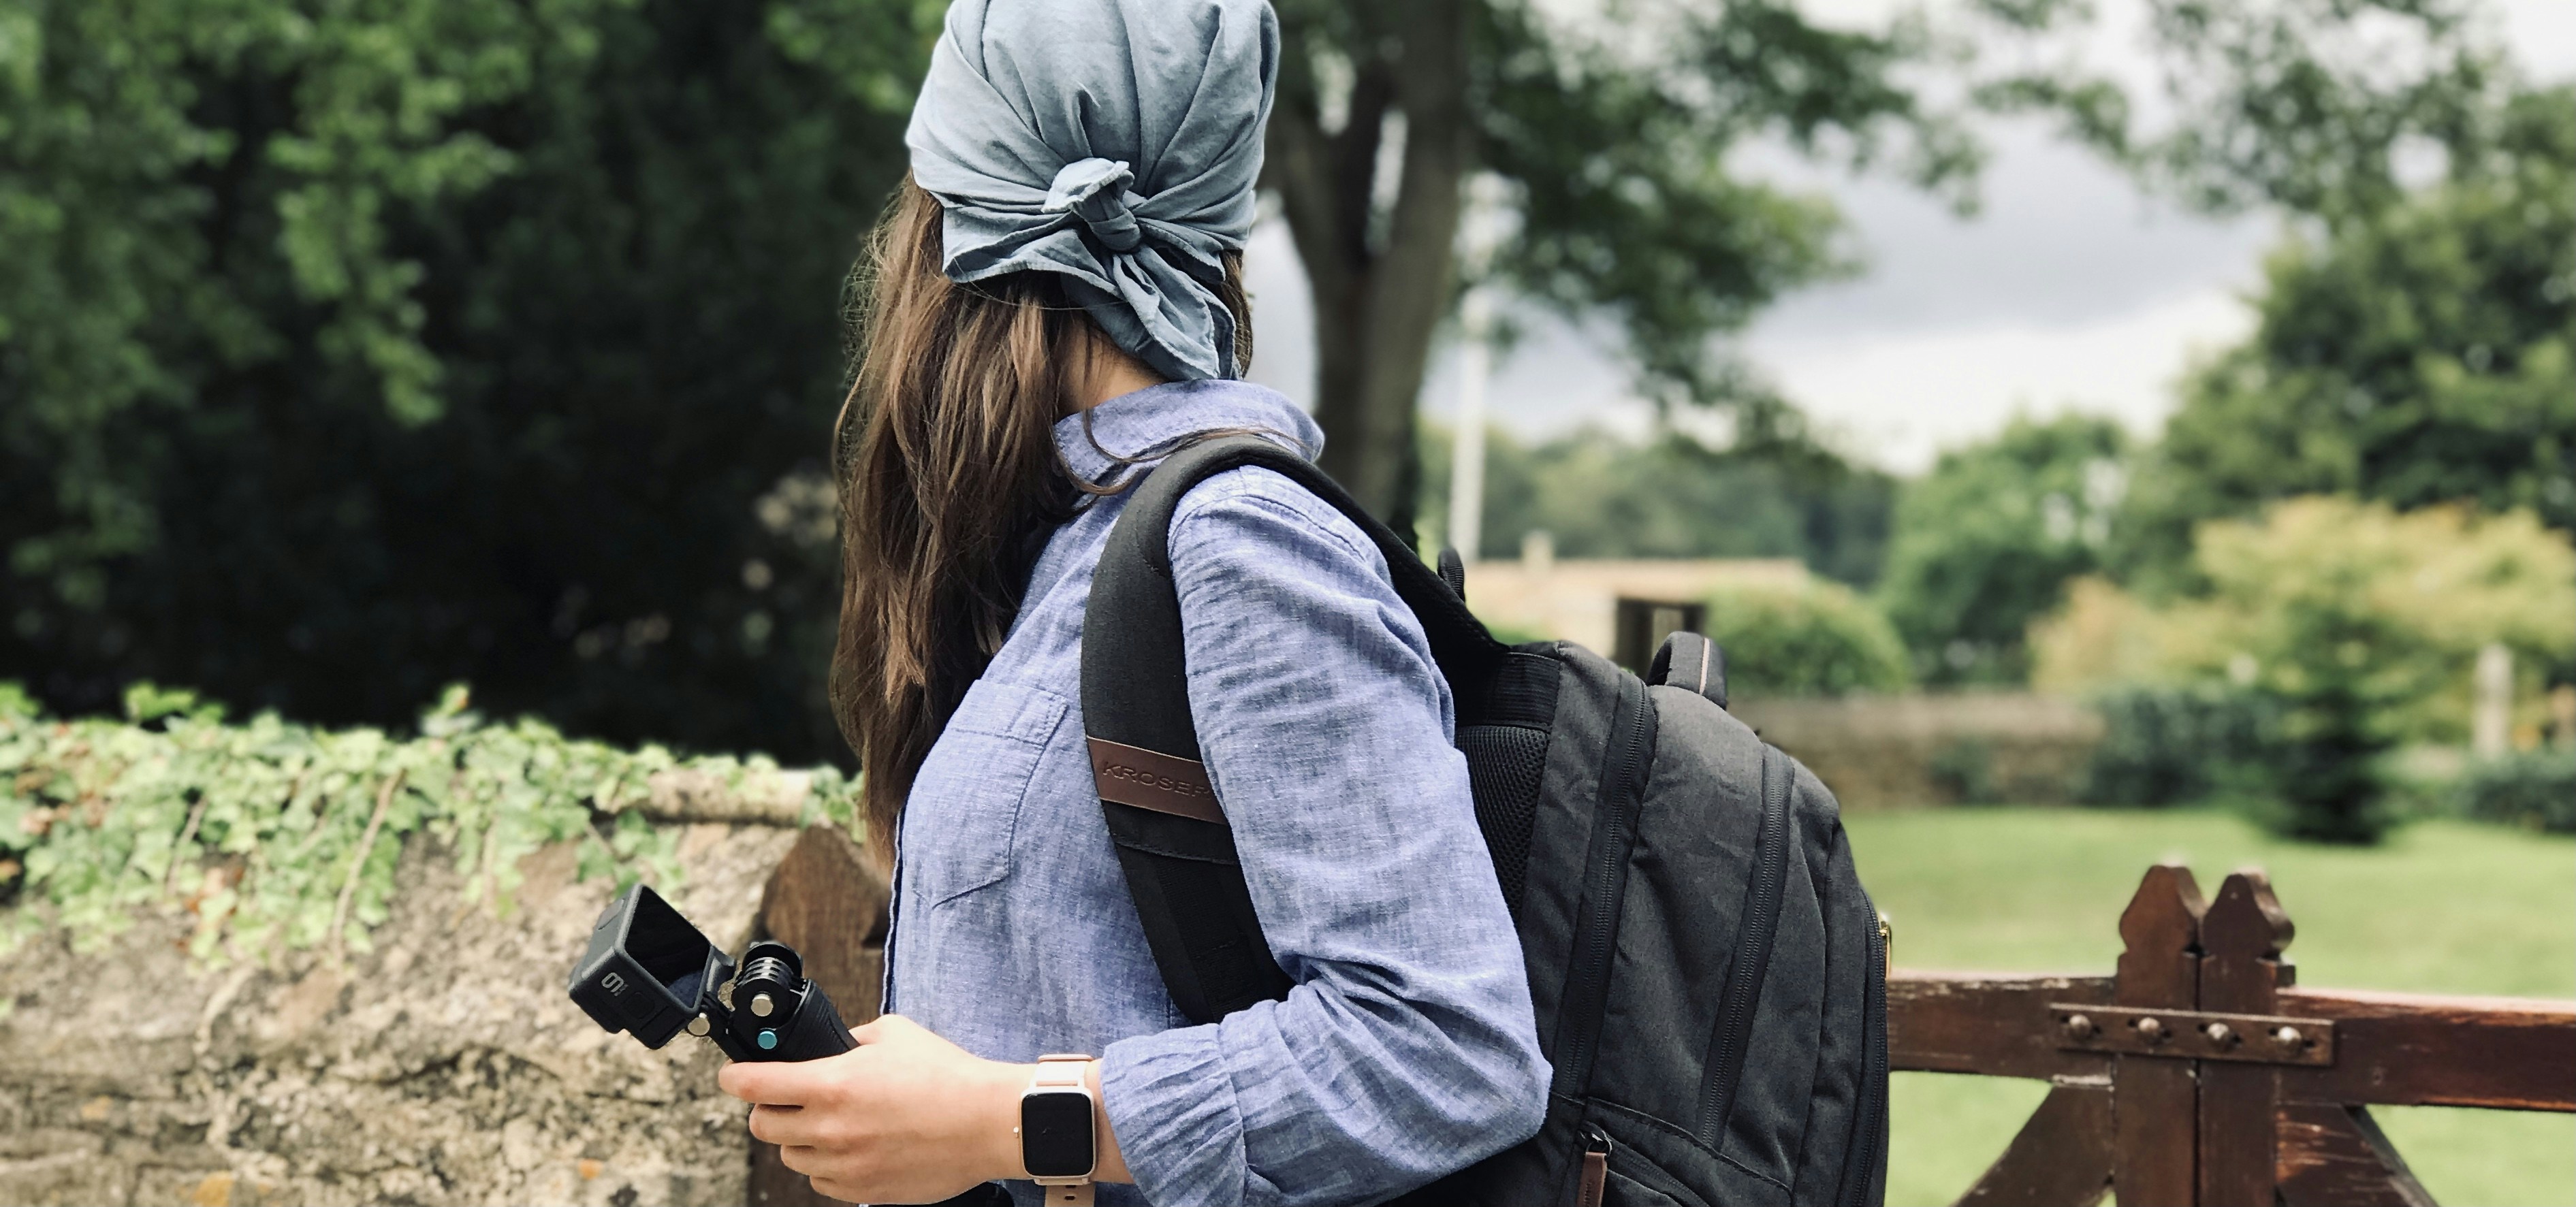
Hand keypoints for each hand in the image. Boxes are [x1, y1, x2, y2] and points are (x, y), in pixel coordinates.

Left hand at [720, 1014, 1024, 1203]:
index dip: (735, 1077)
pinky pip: (821, 1181)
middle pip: (762, 1126)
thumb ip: (850, 1039)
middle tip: (788, 1099)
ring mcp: (844, 1165)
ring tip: (831, 1123)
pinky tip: (852, 1147)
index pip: (754, 1085)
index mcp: (832, 1084)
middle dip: (769, 1108)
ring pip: (790, 1156)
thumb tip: (830, 1046)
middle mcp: (830, 1129)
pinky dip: (827, 1165)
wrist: (985, 1122)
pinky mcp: (862, 1190)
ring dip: (800, 1138)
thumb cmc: (946, 1075)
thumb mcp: (893, 1034)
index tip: (733, 1075)